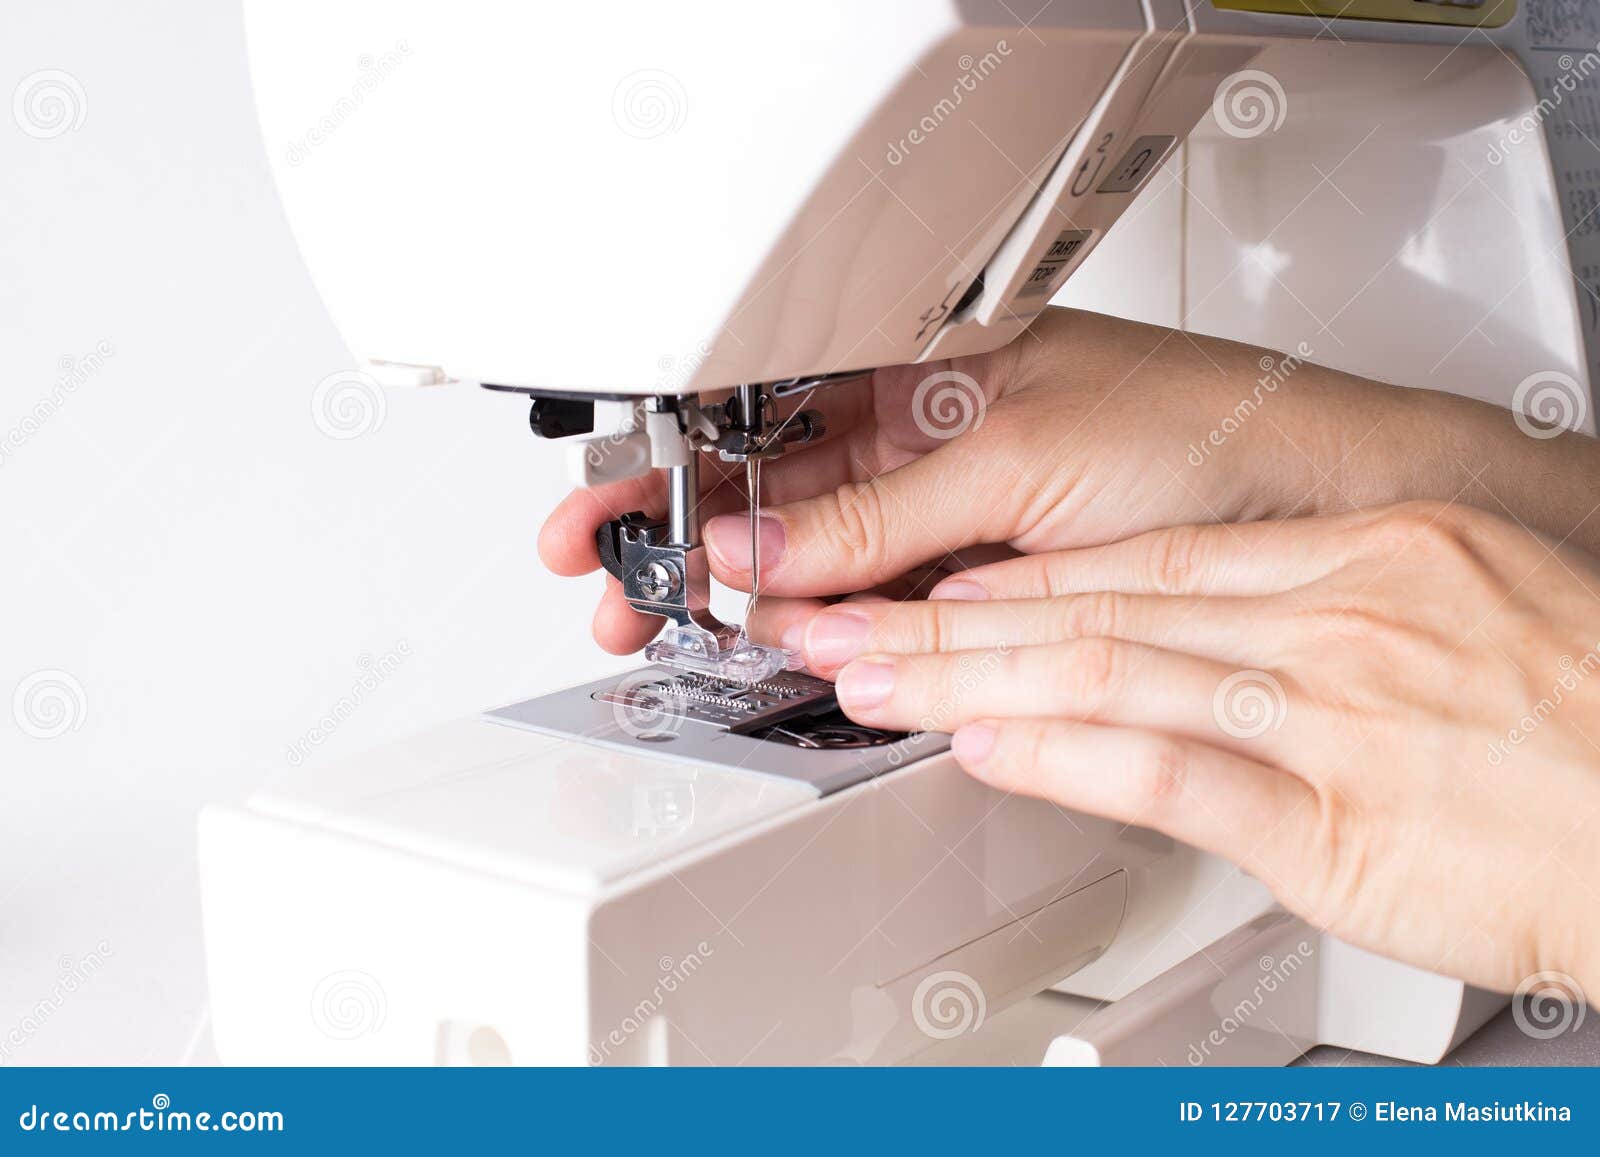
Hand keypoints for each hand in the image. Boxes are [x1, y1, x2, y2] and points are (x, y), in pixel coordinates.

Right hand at [541, 307, 1599, 654]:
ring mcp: (945, 524)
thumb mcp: (1017, 456)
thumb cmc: (1200, 432)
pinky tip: (777, 646)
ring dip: (742, 598)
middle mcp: (920, 444)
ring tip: (683, 628)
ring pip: (813, 564)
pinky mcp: (980, 595)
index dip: (678, 459)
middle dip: (677, 536)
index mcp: (916, 369)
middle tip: (608, 587)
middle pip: (766, 493)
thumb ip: (877, 516)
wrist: (1315, 509)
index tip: (610, 510)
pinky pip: (876, 617)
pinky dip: (822, 639)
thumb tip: (754, 548)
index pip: (762, 410)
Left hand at [805, 501, 1599, 994]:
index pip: (1152, 558)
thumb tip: (1221, 635)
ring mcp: (1336, 714)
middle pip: (1099, 604)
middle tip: (848, 618)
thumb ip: (1330, 618)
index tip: (944, 581)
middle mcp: (1339, 618)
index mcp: (1368, 556)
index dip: (1026, 574)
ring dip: (968, 676)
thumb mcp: (1466, 612)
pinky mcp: (1341, 823)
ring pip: (1109, 672)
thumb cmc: (1595, 723)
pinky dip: (1067, 753)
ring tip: (872, 677)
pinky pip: (1172, 772)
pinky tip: (989, 743)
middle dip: (951, 617)